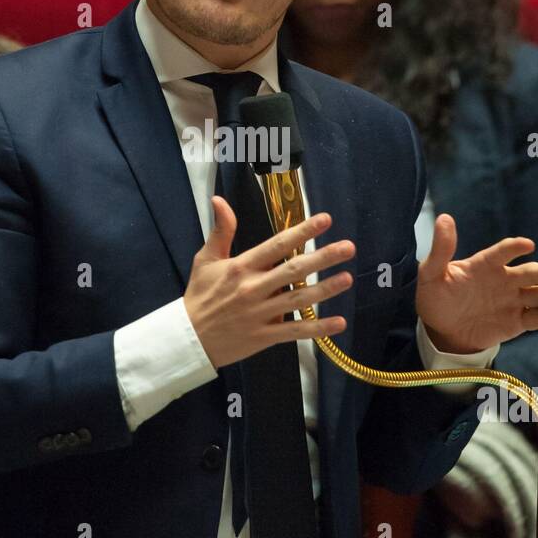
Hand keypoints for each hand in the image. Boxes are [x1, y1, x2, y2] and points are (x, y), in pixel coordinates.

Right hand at [184, 200, 354, 368]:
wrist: (188, 338)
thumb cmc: (200, 296)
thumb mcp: (206, 259)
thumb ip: (221, 230)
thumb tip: (219, 199)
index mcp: (241, 267)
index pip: (277, 245)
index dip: (302, 232)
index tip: (325, 220)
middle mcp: (254, 289)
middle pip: (294, 270)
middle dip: (322, 258)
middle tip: (348, 247)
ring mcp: (261, 314)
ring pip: (298, 300)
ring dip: (325, 290)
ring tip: (348, 278)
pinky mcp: (264, 336)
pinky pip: (295, 332)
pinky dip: (318, 328)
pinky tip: (339, 322)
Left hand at [416, 213, 537, 354]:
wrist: (441, 330)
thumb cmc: (436, 297)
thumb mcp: (431, 274)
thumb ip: (441, 250)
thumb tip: (444, 217)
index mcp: (485, 265)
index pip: (503, 252)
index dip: (515, 247)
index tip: (527, 245)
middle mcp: (503, 280)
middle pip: (528, 273)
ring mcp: (511, 301)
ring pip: (537, 295)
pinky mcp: (515, 322)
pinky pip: (534, 319)